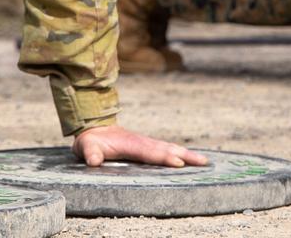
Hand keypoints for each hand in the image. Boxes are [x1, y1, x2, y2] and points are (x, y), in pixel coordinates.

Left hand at [73, 125, 207, 167]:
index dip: (164, 158)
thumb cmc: (91, 141)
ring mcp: (147, 143)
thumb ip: (90, 153)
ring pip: (170, 148)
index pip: (150, 153)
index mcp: (131, 144)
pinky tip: (191, 159)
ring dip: (187, 154)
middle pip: (167, 149)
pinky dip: (181, 153)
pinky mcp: (148, 146)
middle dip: (185, 155)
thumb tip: (94, 161)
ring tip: (205, 161)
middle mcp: (143, 142)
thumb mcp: (86, 147)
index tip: (179, 163)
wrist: (95, 128)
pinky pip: (167, 150)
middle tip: (203, 162)